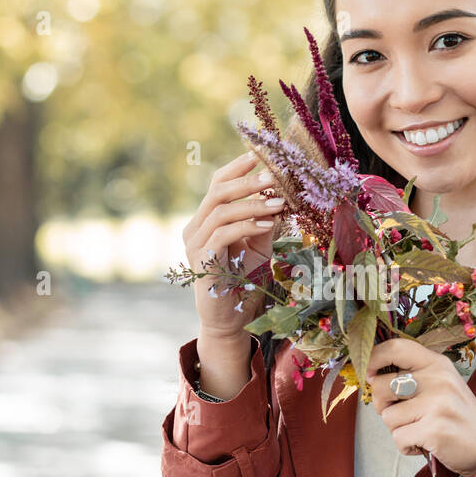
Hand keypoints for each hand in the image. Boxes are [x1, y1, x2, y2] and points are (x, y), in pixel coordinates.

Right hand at [182, 151, 286, 339]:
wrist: (231, 320)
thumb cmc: (244, 283)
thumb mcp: (259, 247)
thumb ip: (264, 223)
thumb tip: (281, 196)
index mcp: (206, 221)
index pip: (218, 185)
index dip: (237, 169)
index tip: (259, 156)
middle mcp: (195, 229)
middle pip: (217, 193)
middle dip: (247, 181)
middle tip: (273, 175)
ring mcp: (195, 245)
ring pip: (221, 211)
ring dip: (252, 203)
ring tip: (278, 202)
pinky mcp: (202, 261)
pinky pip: (223, 234)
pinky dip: (247, 225)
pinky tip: (268, 224)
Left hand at [364, 337, 475, 476]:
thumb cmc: (455, 415)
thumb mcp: (441, 384)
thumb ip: (412, 376)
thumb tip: (371, 376)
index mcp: (437, 363)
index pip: (396, 347)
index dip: (374, 358)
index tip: (369, 374)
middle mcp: (438, 379)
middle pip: (380, 386)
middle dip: (382, 405)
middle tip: (403, 414)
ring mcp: (437, 404)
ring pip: (387, 416)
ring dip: (398, 429)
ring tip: (420, 429)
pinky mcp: (434, 429)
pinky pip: (398, 438)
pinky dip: (406, 446)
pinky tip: (425, 442)